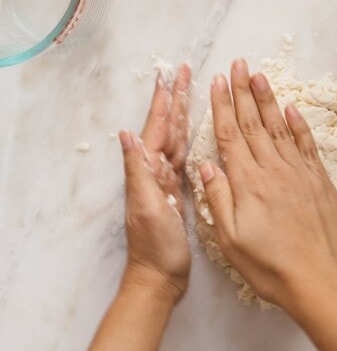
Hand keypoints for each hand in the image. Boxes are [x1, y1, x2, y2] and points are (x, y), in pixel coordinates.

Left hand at [119, 65, 191, 303]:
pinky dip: (189, 139)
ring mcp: (167, 183)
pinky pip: (184, 157)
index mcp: (148, 171)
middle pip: (167, 127)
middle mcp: (156, 172)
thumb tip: (126, 134)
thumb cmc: (155, 247)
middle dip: (175, 99)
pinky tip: (195, 132)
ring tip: (190, 92)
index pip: (157, 128)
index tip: (171, 75)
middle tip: (184, 72)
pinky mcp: (179, 194)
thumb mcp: (147, 208)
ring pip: (176, 139)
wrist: (160, 278)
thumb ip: (138, 171)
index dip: (164, 102)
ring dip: (182, 114)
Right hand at [198, 60, 336, 350]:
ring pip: (280, 128)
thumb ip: (218, 198)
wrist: (320, 280)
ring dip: (269, 100)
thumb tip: (206, 164)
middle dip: (243, 92)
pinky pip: (306, 145)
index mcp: (247, 183)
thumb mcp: (230, 239)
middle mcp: (273, 170)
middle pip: (254, 123)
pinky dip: (298, 125)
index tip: (217, 81)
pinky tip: (291, 109)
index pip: (230, 135)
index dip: (222, 106)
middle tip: (239, 64)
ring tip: (260, 76)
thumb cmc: (270, 267)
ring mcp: (299, 174)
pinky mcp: (320, 182)